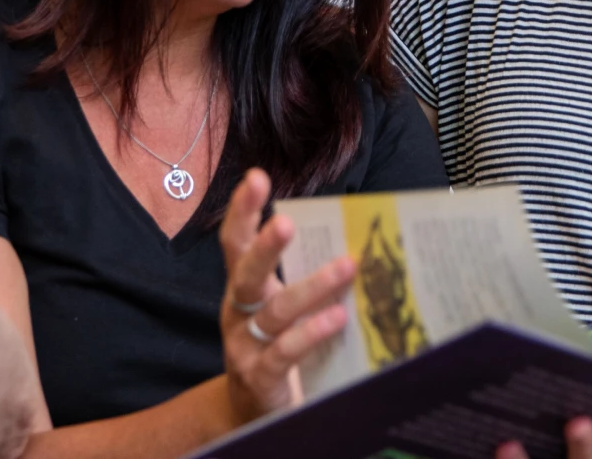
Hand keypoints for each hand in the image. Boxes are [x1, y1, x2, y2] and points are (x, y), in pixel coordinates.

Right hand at [219, 168, 356, 421]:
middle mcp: (238, 312)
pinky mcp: (259, 378)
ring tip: (347, 266)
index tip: (256, 177)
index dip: (242, 210)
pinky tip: (337, 317)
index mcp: (244, 288)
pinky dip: (312, 333)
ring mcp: (244, 346)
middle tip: (286, 222)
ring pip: (276, 311)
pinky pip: (285, 352)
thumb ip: (305, 275)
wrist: (254, 414)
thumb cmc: (279, 347)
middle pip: (246, 272)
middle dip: (265, 245)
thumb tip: (355, 235)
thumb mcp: (285, 307)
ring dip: (313, 287)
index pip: (236, 242)